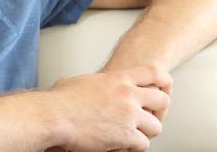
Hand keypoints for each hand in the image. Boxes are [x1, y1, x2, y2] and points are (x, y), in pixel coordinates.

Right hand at [44, 65, 171, 151]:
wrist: (53, 116)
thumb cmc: (58, 101)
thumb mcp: (77, 82)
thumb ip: (89, 83)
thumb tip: (77, 86)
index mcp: (117, 78)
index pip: (153, 73)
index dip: (163, 82)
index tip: (163, 90)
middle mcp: (127, 94)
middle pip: (162, 100)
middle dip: (159, 112)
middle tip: (150, 118)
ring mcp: (129, 115)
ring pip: (156, 127)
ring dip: (145, 133)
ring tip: (132, 136)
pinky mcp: (126, 135)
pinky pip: (143, 144)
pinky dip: (134, 148)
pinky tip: (122, 146)